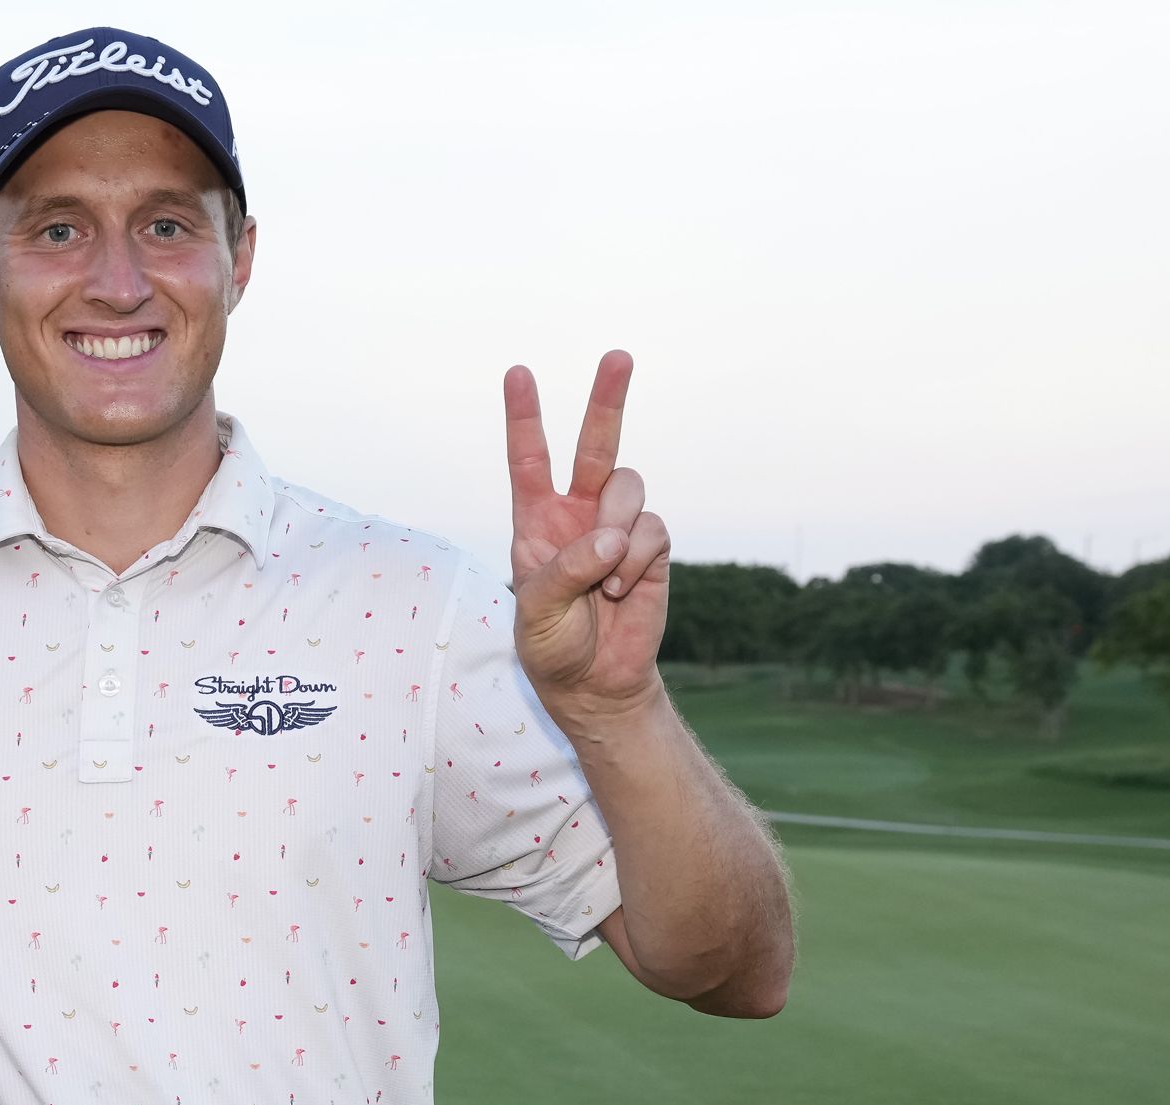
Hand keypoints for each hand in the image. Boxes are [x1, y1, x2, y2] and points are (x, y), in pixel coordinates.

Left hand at [504, 349, 669, 720]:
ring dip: (618, 530)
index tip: (517, 373)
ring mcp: (618, 527)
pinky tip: (621, 593)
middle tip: (619, 355)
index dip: (523, 417)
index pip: (528, 459)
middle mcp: (579, 513)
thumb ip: (566, 571)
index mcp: (536, 520)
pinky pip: (652, 531)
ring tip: (603, 581)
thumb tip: (611, 538)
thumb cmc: (552, 645)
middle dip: (607, 400)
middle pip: (595, 445)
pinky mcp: (651, 549)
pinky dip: (636, 562)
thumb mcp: (538, 613)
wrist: (595, 684)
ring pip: (629, 488)